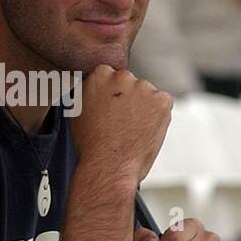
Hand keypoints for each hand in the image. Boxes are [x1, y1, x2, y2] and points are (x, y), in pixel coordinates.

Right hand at [71, 65, 171, 185]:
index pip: (111, 76)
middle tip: (124, 121)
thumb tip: (94, 91)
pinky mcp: (161, 100)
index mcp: (100, 75)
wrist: (109, 165)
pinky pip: (163, 104)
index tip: (113, 107)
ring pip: (148, 94)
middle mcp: (122, 77)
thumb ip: (88, 94)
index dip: (113, 95)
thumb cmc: (92, 145)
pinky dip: (158, 116)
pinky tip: (145, 130)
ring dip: (145, 107)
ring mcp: (144, 87)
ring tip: (133, 130)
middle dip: (129, 99)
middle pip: (131, 83)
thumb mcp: (78, 112)